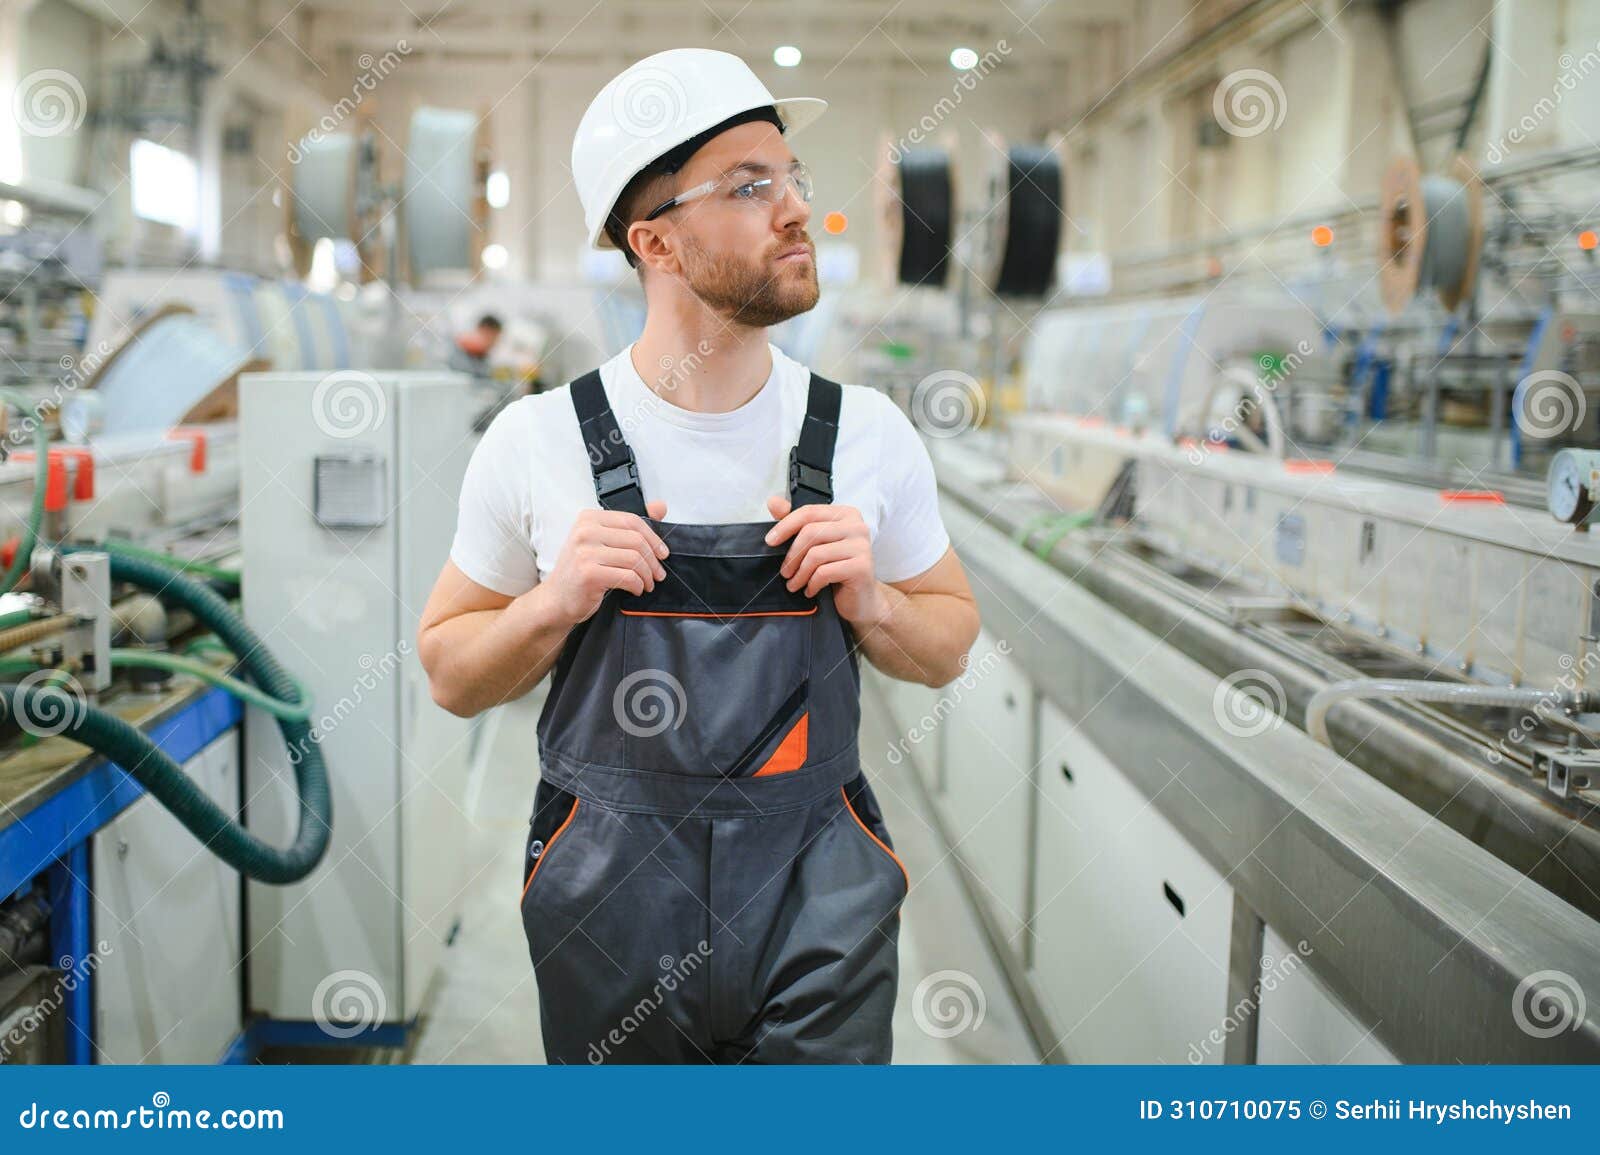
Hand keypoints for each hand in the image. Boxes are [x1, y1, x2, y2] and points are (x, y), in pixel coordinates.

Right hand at [544, 500, 668, 625]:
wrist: (557, 599)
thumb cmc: (580, 571)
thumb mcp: (601, 543)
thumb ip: (629, 526)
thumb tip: (660, 507)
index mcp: (588, 518)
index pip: (631, 520)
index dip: (653, 537)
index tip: (662, 552)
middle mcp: (584, 531)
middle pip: (636, 540)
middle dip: (653, 560)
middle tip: (658, 573)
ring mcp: (585, 552)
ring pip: (634, 559)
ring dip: (647, 575)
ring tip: (648, 583)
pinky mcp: (589, 573)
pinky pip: (627, 577)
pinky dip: (638, 585)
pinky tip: (636, 589)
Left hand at [764, 496, 889, 625]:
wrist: (861, 599)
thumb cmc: (838, 569)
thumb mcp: (816, 544)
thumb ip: (797, 522)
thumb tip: (774, 502)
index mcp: (845, 514)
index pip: (809, 512)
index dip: (785, 526)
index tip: (770, 541)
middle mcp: (856, 526)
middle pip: (810, 532)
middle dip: (792, 555)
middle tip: (785, 572)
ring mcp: (862, 546)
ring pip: (816, 554)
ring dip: (800, 573)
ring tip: (794, 584)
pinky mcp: (861, 567)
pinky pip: (825, 572)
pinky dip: (812, 583)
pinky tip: (810, 590)